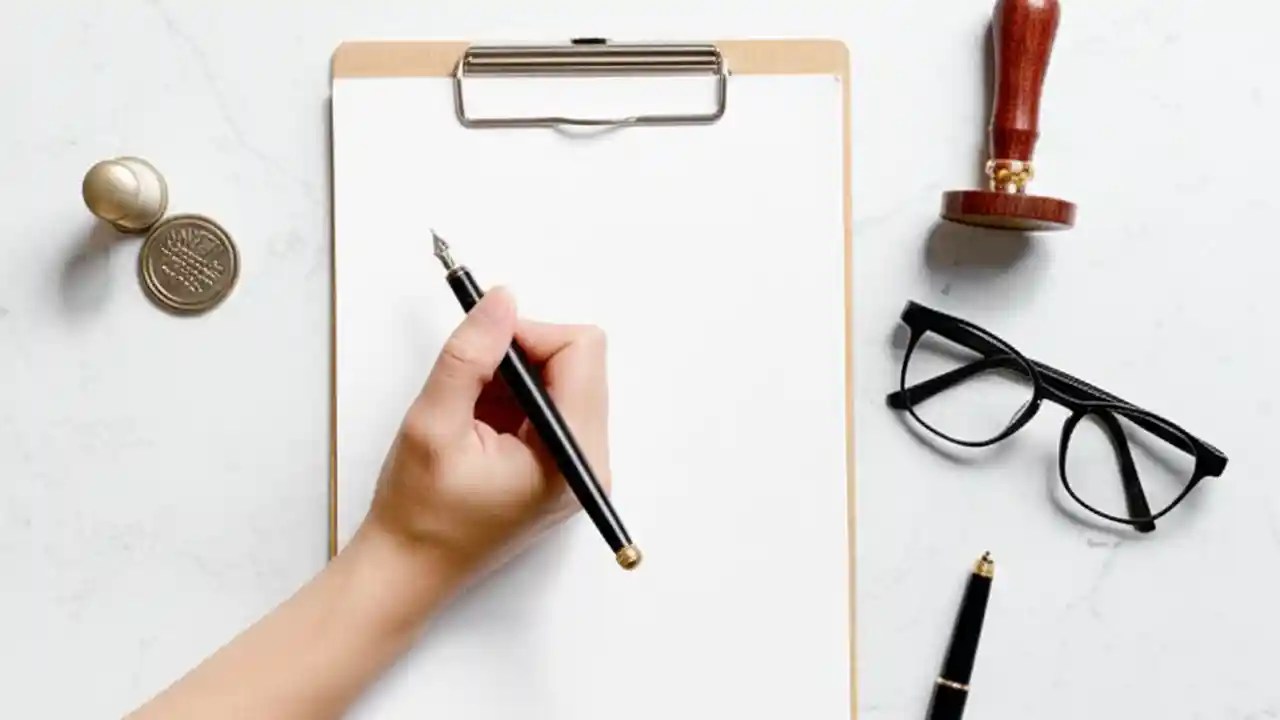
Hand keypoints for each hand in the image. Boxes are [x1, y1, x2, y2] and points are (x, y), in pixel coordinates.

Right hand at [364, 287, 610, 578]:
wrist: (408, 571)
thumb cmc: (418, 514)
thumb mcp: (433, 424)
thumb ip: (470, 356)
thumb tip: (502, 299)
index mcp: (572, 456)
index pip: (580, 351)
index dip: (527, 333)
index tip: (481, 346)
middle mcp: (590, 461)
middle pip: (578, 361)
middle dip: (521, 355)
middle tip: (469, 381)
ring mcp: (577, 466)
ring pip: (562, 377)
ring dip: (513, 378)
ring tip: (469, 413)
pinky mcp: (559, 466)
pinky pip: (548, 403)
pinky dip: (511, 397)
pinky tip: (477, 425)